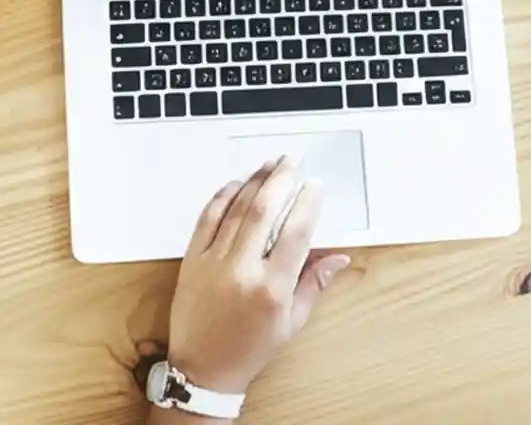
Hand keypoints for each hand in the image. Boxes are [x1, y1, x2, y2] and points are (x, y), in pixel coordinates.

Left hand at [166, 158, 350, 394]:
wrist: (203, 369)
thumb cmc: (249, 349)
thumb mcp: (291, 321)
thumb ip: (314, 283)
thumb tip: (338, 258)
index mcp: (272, 289)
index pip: (295, 233)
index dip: (307, 204)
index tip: (314, 187)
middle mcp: (242, 272)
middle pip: (264, 211)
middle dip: (280, 180)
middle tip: (291, 163)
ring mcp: (213, 264)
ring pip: (235, 210)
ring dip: (254, 182)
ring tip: (269, 166)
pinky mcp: (192, 262)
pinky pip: (207, 220)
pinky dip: (221, 198)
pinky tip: (235, 185)